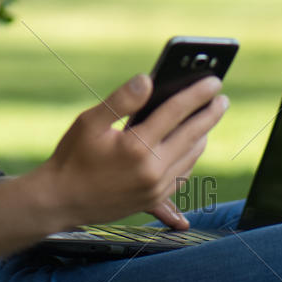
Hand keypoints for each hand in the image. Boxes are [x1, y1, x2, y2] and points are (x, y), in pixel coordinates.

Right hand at [38, 71, 229, 231]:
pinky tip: (190, 148)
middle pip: (192, 135)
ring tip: (207, 119)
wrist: (60, 202)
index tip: (214, 81)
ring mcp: (155, 188)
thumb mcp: (89, 122)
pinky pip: (183, 176)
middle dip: (210, 114)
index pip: (176, 112)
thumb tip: (148, 80)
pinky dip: (190, 158)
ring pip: (191, 157)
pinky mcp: (153, 200)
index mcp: (137, 147)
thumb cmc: (72, 157)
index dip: (197, 93)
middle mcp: (152, 170)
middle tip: (222, 99)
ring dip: (203, 136)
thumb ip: (121, 100)